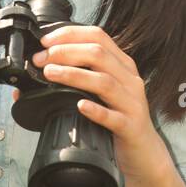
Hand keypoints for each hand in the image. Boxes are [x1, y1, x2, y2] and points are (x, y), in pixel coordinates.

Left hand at [13, 24, 169, 181]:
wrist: (144, 151)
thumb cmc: (120, 117)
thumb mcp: (104, 90)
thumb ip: (82, 75)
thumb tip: (44, 67)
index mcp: (122, 65)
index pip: (98, 36)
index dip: (70, 35)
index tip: (45, 41)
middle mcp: (129, 79)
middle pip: (98, 54)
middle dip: (66, 52)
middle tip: (41, 59)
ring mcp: (131, 103)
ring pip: (104, 82)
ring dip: (74, 74)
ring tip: (50, 73)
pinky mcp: (131, 126)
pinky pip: (113, 117)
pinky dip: (95, 109)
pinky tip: (79, 105)